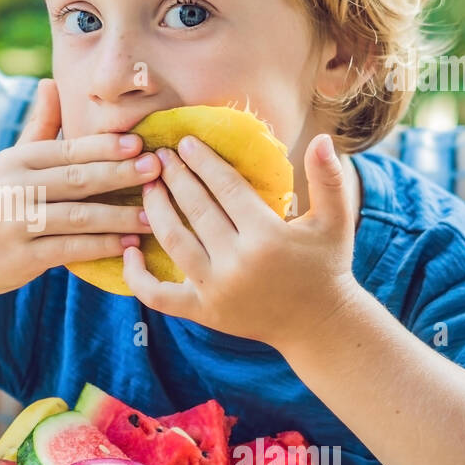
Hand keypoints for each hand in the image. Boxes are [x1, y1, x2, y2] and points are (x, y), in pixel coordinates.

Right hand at [0, 78, 161, 296]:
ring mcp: (16, 225)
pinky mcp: (22, 258)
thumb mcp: (12, 160)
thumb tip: (51, 82)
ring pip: (78, 218)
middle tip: (156, 170)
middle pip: (77, 180)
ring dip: (118, 216)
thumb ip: (39, 126)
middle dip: (120, 174)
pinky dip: (102, 247)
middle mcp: (13, 189)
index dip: (105, 147)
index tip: (139, 143)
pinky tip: (127, 243)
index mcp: (15, 161)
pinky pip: (70, 250)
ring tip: (152, 214)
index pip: (67, 151)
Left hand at [121, 132, 361, 349]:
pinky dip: (137, 276)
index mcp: (267, 237)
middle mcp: (237, 263)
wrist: (318, 325)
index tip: (185, 142)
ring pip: (173, 242)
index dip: (203, 161)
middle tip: (159, 155)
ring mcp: (215, 290)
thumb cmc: (326, 266)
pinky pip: (158, 295)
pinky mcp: (202, 312)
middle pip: (195, 210)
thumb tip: (320, 138)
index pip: (226, 188)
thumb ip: (329, 178)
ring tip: (148, 185)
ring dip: (155, 210)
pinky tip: (128, 250)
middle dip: (175, 177)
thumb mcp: (336, 221)